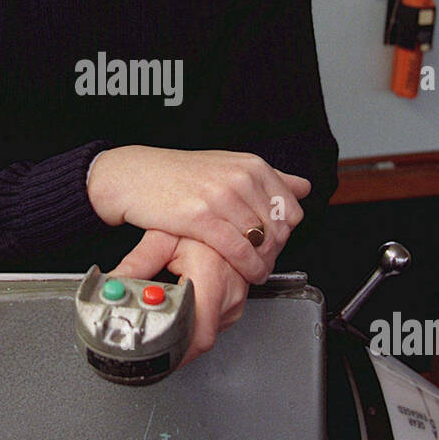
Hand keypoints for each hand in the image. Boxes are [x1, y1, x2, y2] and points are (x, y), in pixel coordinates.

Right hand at [88, 146, 309, 282]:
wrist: (134, 176)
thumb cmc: (177, 174)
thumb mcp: (227, 166)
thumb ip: (268, 178)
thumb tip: (303, 186)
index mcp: (250, 165)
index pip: (289, 206)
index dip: (286, 231)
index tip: (276, 242)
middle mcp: (239, 178)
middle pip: (278, 227)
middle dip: (275, 250)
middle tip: (266, 261)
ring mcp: (220, 197)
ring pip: (260, 240)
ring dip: (263, 262)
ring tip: (258, 272)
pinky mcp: (200, 218)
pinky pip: (238, 250)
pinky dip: (248, 267)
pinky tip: (249, 274)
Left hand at [112, 229, 248, 365]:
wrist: (229, 222)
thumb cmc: (201, 224)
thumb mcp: (162, 238)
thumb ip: (136, 264)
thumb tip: (113, 284)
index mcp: (211, 276)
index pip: (198, 334)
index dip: (175, 350)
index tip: (153, 353)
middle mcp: (228, 294)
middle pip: (198, 340)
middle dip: (171, 343)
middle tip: (148, 336)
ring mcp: (234, 303)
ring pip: (204, 335)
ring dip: (183, 331)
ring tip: (169, 311)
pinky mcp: (234, 307)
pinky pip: (211, 326)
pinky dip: (193, 322)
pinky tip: (184, 306)